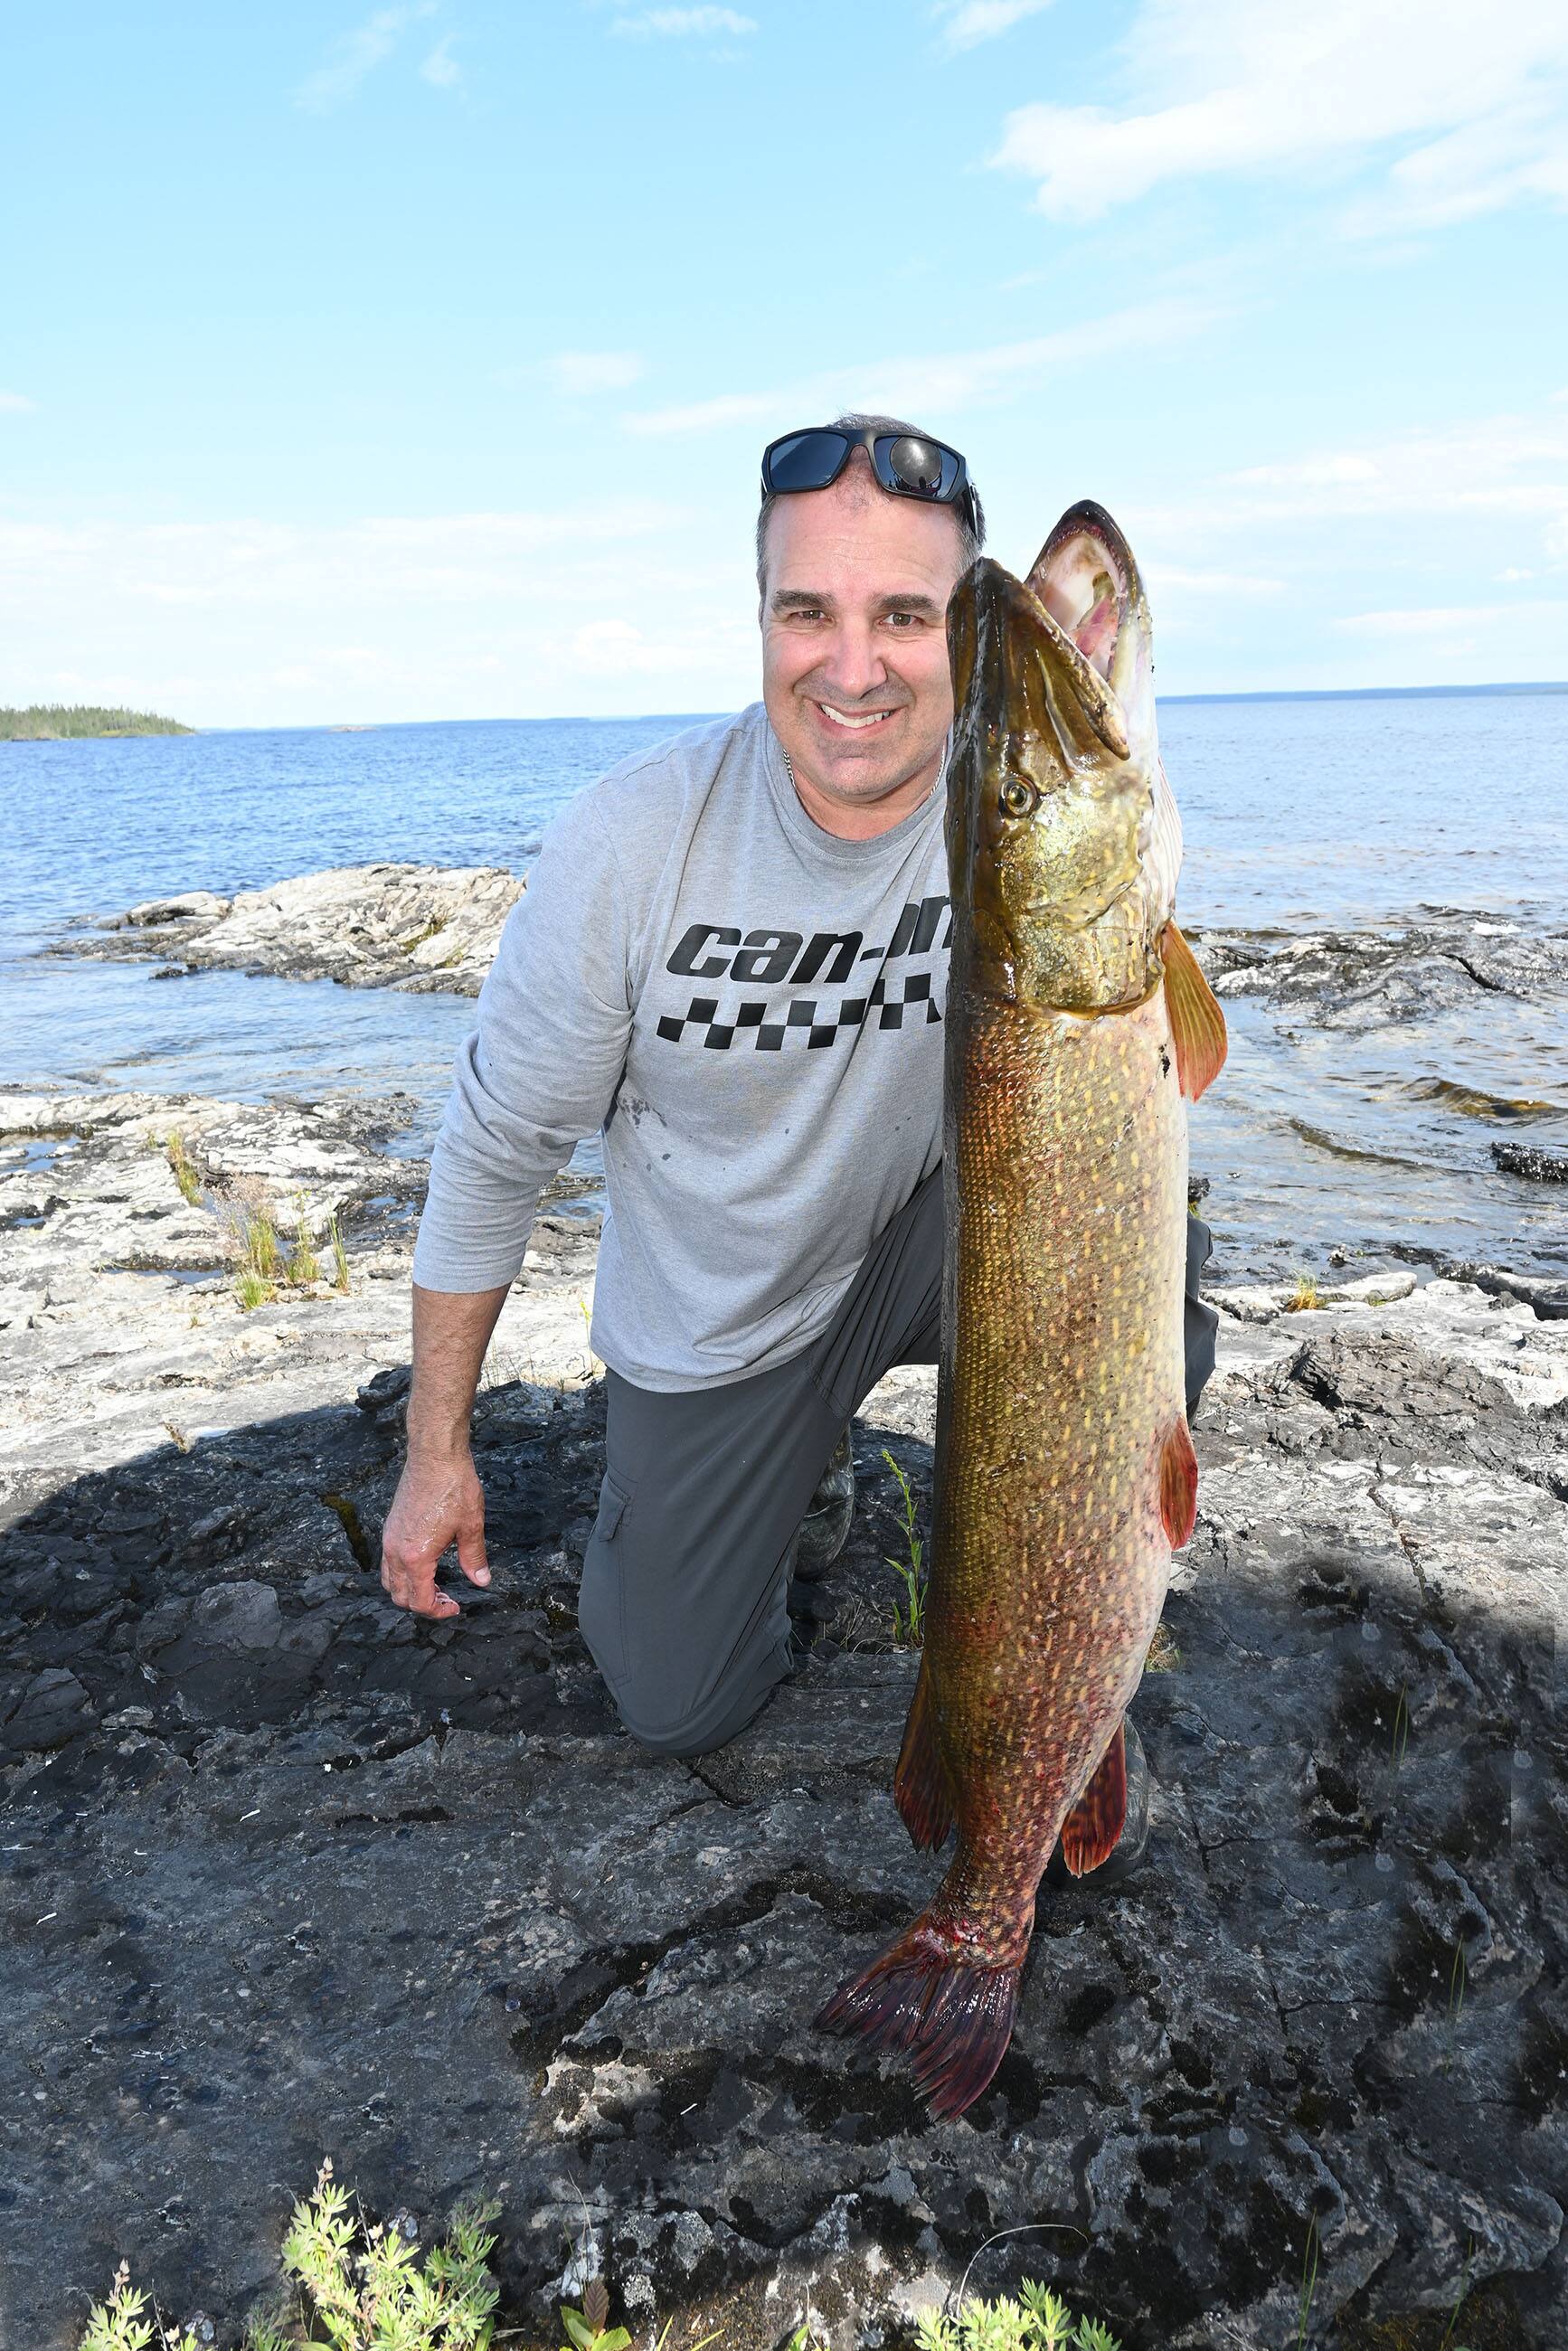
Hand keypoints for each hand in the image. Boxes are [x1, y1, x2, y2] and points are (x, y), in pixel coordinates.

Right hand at [380, 1448, 490, 1619]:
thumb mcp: (471, 1526)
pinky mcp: (389, 1527)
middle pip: (400, 1596)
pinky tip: (423, 1566)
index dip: (439, 1611)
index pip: (420, 1601)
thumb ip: (474, 1558)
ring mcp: (389, 1538)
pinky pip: (387, 1562)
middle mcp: (395, 1551)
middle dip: (423, 1605)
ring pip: (389, 1581)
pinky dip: (401, 1574)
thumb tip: (481, 1581)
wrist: (435, 1455)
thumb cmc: (453, 1486)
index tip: (456, 1607)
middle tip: (447, 1599)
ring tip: (435, 1586)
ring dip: (409, 1590)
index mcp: (416, 1557)